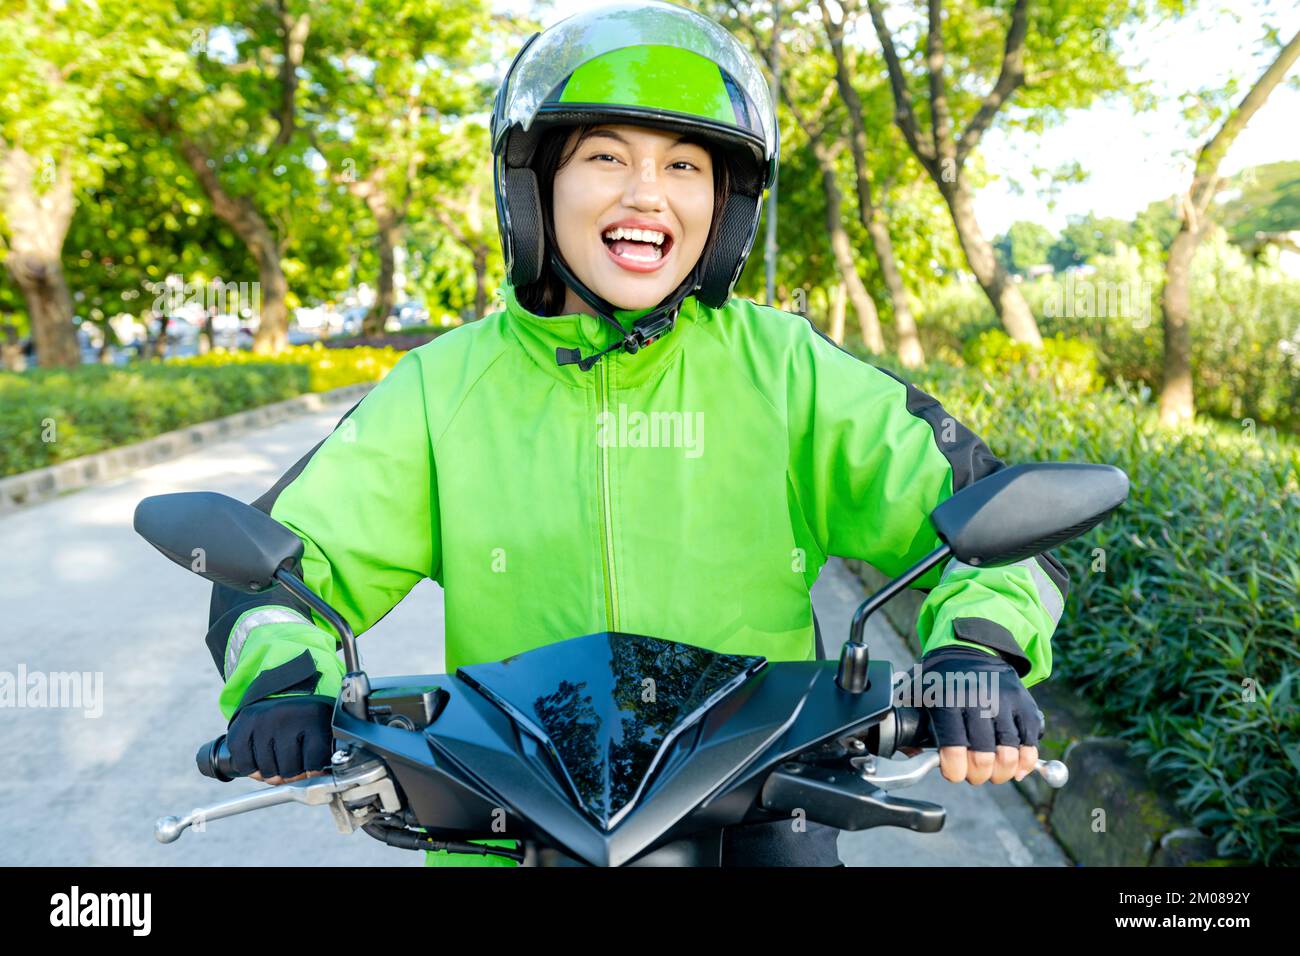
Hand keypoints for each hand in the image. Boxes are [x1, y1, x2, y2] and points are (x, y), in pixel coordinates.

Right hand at [226, 694, 333, 783]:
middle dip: (292, 776)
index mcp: (312, 715)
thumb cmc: (299, 719)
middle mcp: (285, 717)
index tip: (312, 771)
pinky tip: (261, 761)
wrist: (272, 697)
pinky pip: (246, 767)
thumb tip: (322, 778)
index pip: (315, 760)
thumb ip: (325, 751)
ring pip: (268, 771)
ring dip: (274, 775)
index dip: (314, 772)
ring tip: (278, 765)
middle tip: (293, 771)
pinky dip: (253, 771)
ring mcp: (260, 723)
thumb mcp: (320, 727)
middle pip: (290, 769)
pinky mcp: (240, 730)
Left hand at [916, 647, 1042, 785]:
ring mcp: (1005, 702)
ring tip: (994, 773)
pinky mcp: (1026, 704)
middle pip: (983, 757)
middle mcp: (979, 700)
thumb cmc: (942, 678)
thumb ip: (912, 723)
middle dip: (977, 775)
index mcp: (948, 699)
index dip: (954, 770)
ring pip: (1009, 755)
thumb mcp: (920, 693)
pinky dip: (1026, 763)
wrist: (973, 648)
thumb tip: (910, 755)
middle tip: (973, 774)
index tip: (953, 773)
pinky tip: (1016, 767)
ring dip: (1001, 773)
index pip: (953, 748)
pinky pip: (1030, 744)